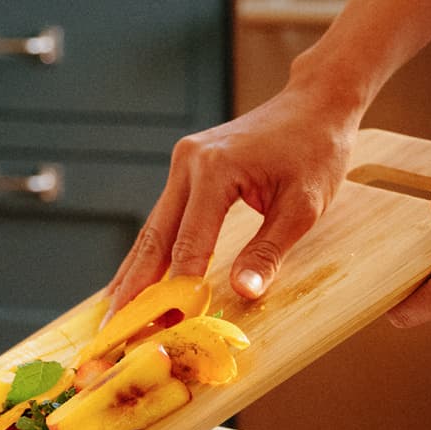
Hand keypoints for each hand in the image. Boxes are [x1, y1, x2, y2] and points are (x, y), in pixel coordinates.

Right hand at [106, 81, 361, 312]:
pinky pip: (165, 216)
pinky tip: (137, 276)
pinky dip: (152, 250)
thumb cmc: (315, 151)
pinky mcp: (187, 168)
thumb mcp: (303, 206)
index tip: (169, 324)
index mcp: (215, 168)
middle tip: (115, 325)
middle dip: (136, 285)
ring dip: (136, 270)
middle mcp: (189, 162)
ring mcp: (183, 163)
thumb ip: (268, 250)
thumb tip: (243, 292)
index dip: (178, 286)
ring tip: (116, 310)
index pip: (189, 241)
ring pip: (153, 227)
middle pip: (155, 235)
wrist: (314, 104)